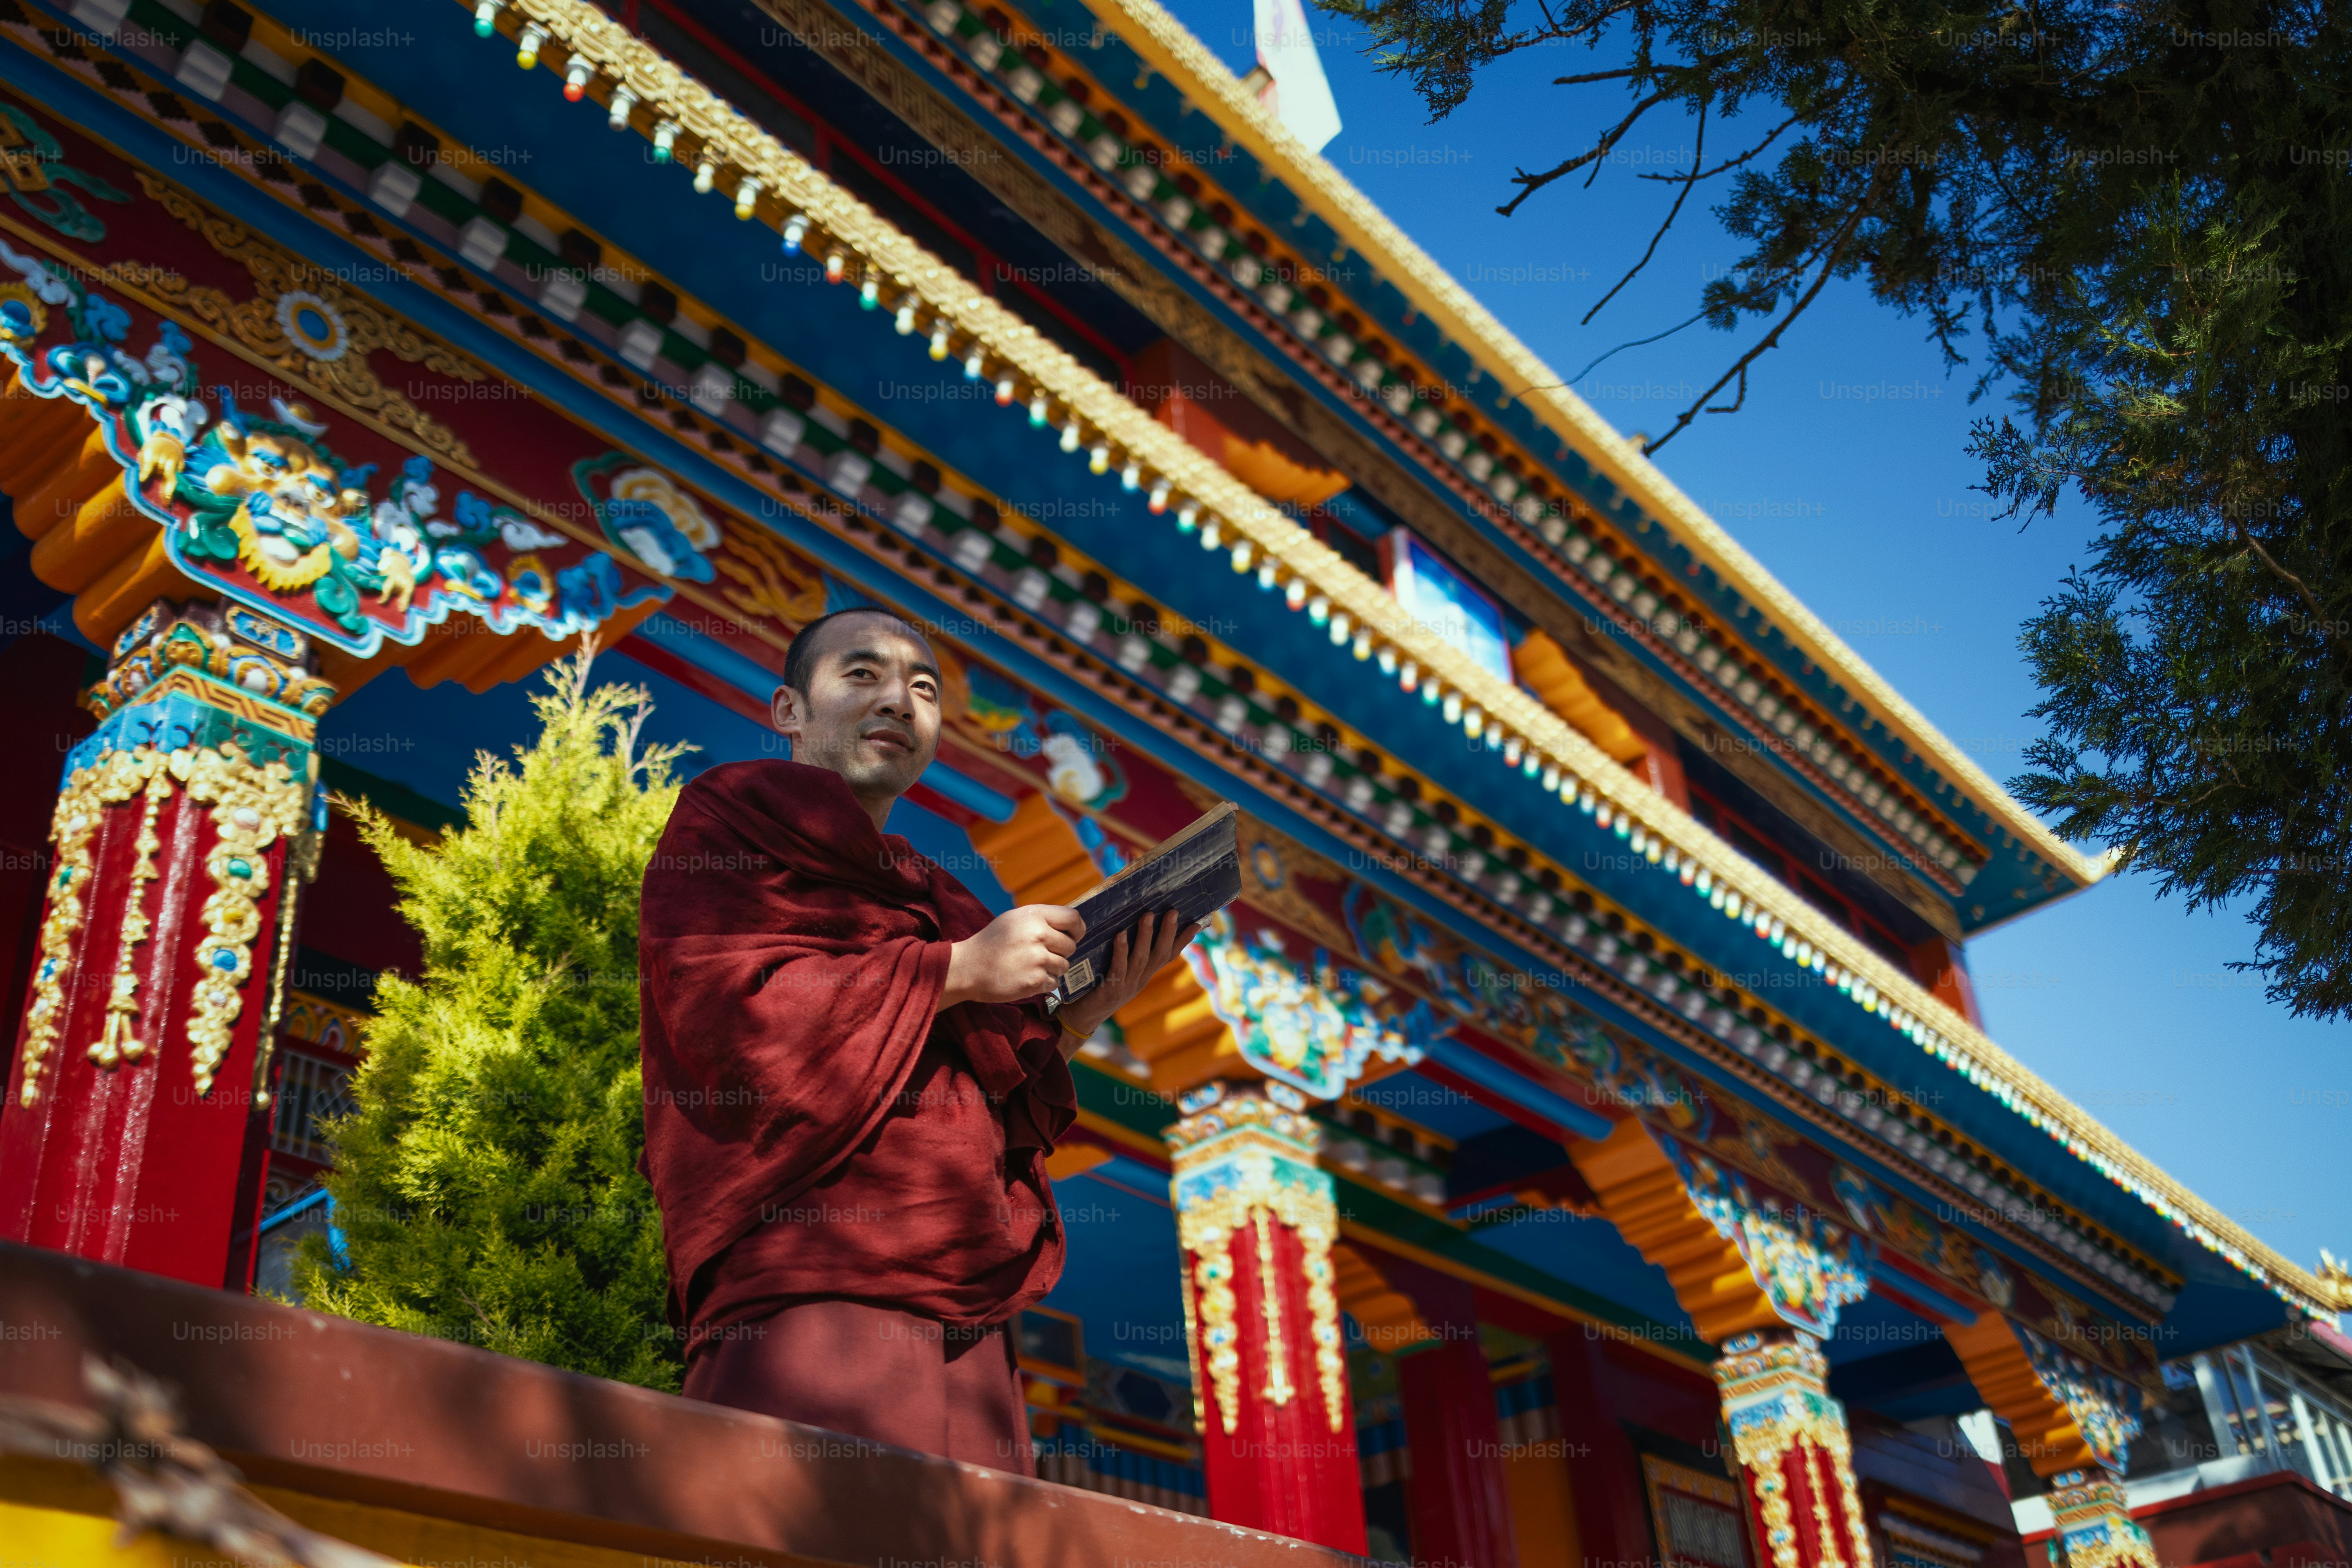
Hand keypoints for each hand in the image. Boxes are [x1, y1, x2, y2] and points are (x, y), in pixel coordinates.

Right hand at [942, 904, 1084, 1006]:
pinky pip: (1054, 982)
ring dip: (1052, 969)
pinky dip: (1043, 983)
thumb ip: (1040, 919)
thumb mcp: (1013, 919)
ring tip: (1030, 966)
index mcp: (1034, 915)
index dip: (1078, 929)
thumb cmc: (991, 943)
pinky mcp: (1035, 980)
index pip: (1073, 918)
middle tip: (1041, 955)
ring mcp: (1037, 958)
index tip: (1074, 936)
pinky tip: (1025, 978)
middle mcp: (1038, 934)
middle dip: (1060, 952)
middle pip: (1071, 945)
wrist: (967, 968)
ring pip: (1064, 966)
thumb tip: (1069, 925)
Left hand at [1055, 909, 1201, 1046]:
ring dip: (1146, 936)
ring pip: (1141, 959)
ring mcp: (1126, 987)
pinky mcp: (1110, 991)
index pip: (1167, 956)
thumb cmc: (1094, 988)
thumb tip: (1126, 922)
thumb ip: (1124, 954)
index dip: (1182, 941)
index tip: (1196, 924)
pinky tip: (1121, 934)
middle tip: (1173, 911)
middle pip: (1159, 955)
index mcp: (1143, 976)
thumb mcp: (1115, 971)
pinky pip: (1118, 968)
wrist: (1079, 1019)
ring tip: (1148, 915)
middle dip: (1168, 933)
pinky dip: (1121, 951)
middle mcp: (1139, 981)